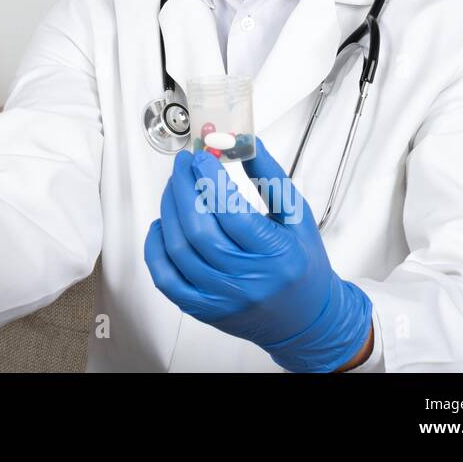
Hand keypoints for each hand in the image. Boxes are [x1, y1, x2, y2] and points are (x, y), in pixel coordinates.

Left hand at [142, 136, 372, 372]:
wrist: (306, 319)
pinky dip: (156, 247)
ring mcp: (222, 298)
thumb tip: (246, 144)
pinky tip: (164, 225)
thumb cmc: (303, 267)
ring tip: (175, 187)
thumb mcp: (298, 218)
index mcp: (277, 255)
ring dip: (169, 210)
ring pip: (179, 250)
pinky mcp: (203, 309)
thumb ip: (271, 178)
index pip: (233, 213)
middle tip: (183, 165)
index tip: (202, 157)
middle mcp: (248, 280)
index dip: (210, 180)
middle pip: (199, 230)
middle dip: (184, 188)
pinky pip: (166, 278)